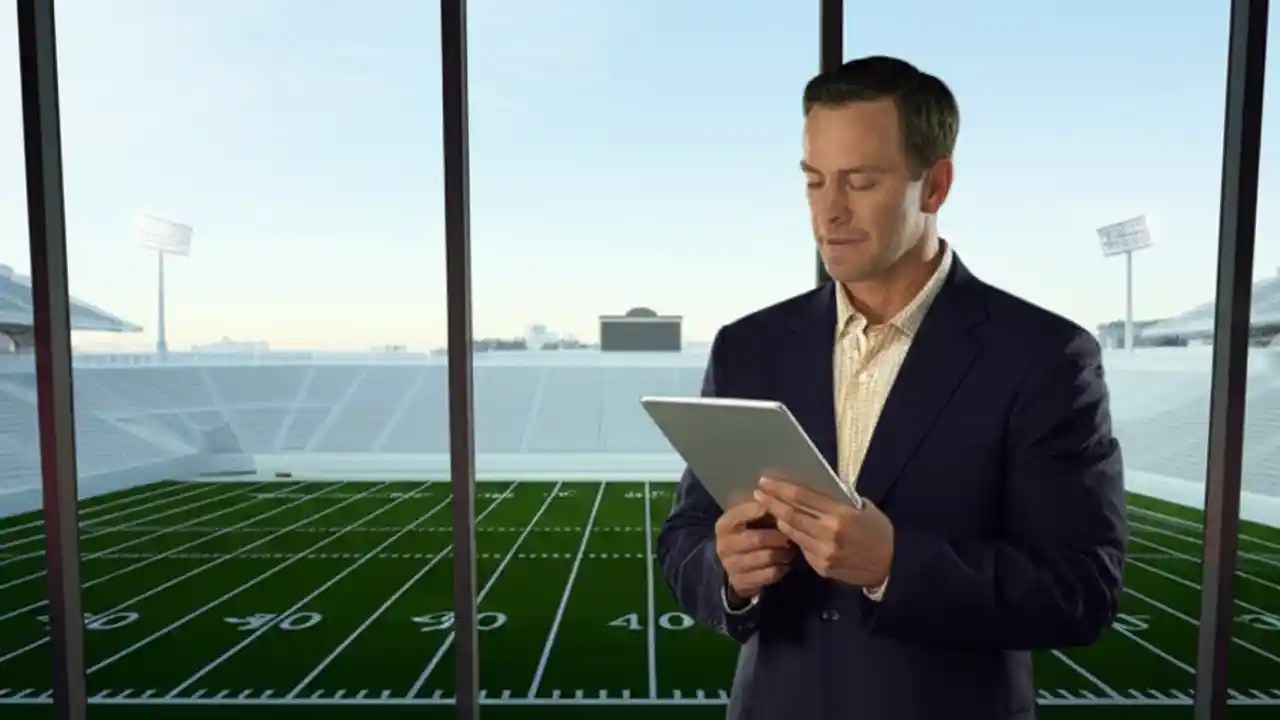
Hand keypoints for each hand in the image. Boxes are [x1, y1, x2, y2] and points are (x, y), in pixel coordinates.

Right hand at [714, 499, 796, 602]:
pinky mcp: (742, 582)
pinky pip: (770, 574)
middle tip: (794, 533)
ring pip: (766, 557)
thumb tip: (779, 496)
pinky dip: (782, 568)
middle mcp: (724, 545)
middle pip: (757, 539)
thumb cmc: (744, 535)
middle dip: (779, 536)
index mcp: (724, 525)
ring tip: (793, 548)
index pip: (743, 514)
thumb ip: (759, 508)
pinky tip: (786, 563)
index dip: (763, 510)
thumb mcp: (746, 520)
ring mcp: (731, 566)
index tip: (781, 508)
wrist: (730, 566)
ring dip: (784, 553)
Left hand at [754, 476, 892, 588]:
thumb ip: (838, 500)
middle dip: (772, 503)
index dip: (781, 488)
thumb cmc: (878, 531)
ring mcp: (823, 553)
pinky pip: (802, 549)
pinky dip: (794, 538)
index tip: (766, 481)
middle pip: (791, 515)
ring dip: (779, 520)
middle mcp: (829, 534)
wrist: (892, 566)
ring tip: (769, 508)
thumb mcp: (864, 508)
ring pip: (792, 533)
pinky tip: (788, 529)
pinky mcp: (822, 567)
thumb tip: (815, 489)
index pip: (803, 498)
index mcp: (840, 515)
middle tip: (758, 493)